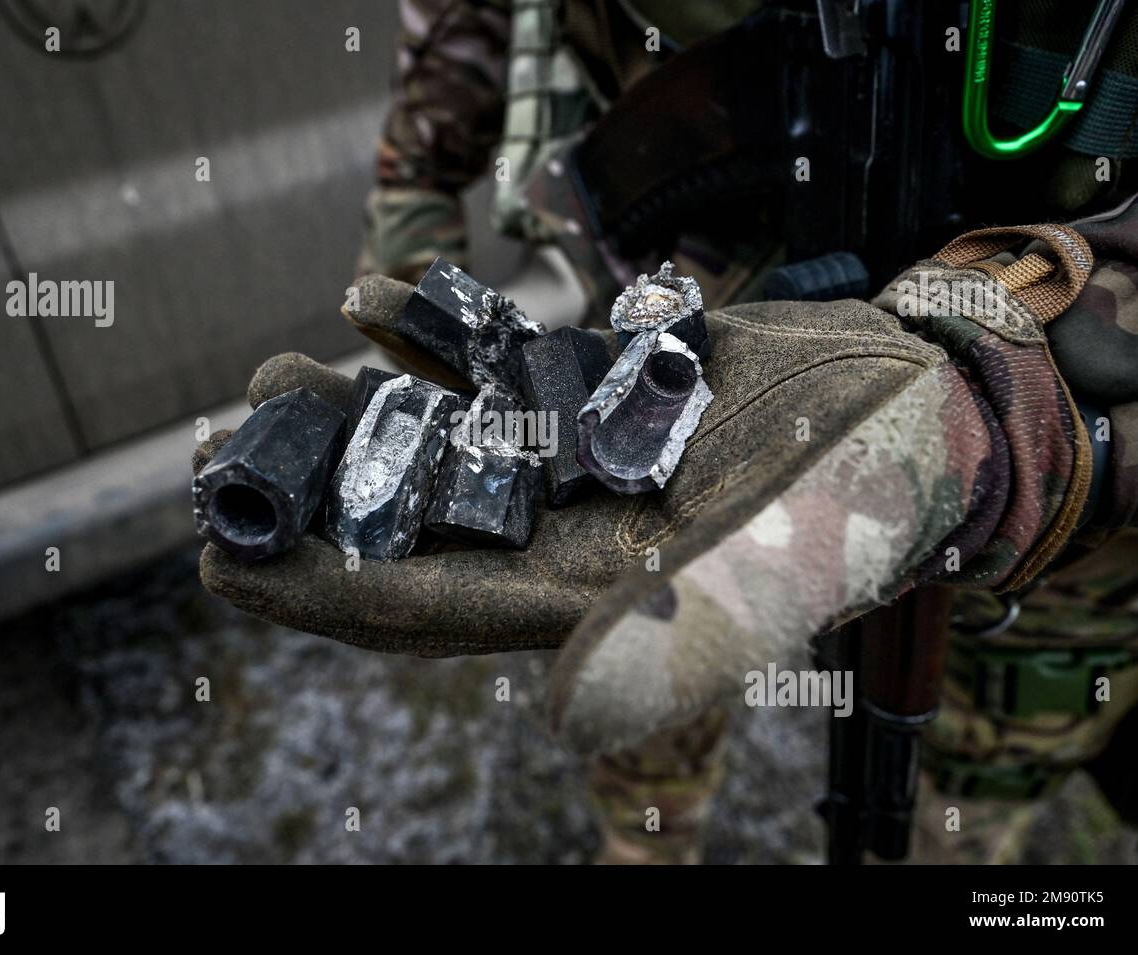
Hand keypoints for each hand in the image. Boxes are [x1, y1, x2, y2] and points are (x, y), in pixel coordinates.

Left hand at [198, 224, 1092, 754]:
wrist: (917, 410)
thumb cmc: (866, 497)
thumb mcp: (789, 571)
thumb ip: (687, 643)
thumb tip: (564, 711)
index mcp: (587, 598)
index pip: (428, 610)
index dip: (324, 593)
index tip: (225, 568)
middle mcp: (562, 535)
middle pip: (408, 525)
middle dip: (314, 496)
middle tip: (220, 459)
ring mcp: (572, 459)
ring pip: (438, 440)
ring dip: (355, 413)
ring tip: (271, 377)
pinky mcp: (594, 392)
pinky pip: (493, 365)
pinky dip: (434, 336)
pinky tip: (368, 298)